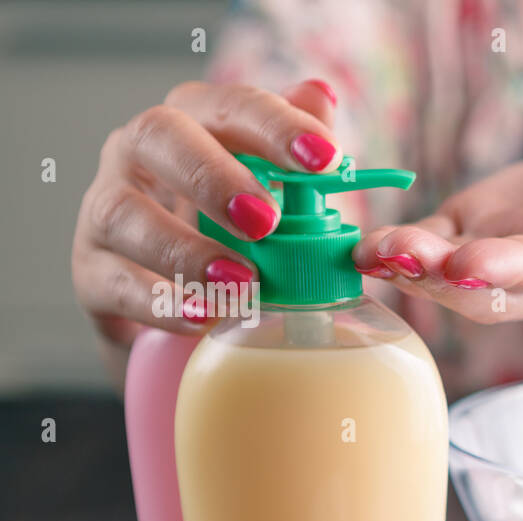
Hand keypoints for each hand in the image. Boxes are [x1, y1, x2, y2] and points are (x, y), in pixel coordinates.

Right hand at [72, 79, 340, 343]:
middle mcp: (141, 152)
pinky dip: (160, 301)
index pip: (230, 105)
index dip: (276, 126)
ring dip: (184, 248)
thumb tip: (320, 95)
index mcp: (195, 122)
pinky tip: (205, 316)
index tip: (325, 158)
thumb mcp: (274, 192)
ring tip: (242, 282)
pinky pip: (114, 281)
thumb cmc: (230, 229)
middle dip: (214, 175)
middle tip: (266, 220)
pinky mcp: (91, 270)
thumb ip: (297, 152)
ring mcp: (107, 208)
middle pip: (159, 135)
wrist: (169, 296)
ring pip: (123, 212)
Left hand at [351, 118, 522, 321]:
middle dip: (449, 280)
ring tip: (375, 249)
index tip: (474, 264)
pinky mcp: (475, 238)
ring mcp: (508, 262)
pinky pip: (434, 252)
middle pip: (499, 292)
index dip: (517, 269)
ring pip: (457, 281)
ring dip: (414, 270)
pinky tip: (365, 246)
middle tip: (405, 256)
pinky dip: (398, 253)